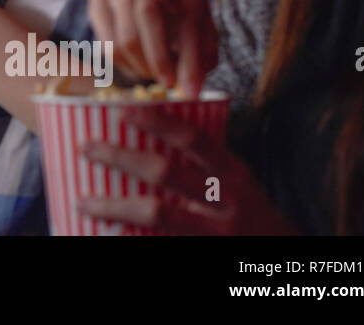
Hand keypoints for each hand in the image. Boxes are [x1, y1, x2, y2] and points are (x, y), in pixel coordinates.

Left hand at [78, 107, 295, 233]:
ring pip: (156, 214)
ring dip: (114, 206)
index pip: (194, 138)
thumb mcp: (235, 181)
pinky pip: (160, 241)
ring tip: (82, 202)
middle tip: (85, 146)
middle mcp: (224, 199)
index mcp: (232, 172)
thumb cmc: (248, 211)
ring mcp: (213, 231)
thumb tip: (146, 130)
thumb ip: (202, 161)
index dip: (158, 121)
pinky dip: (130, 237)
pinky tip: (106, 233)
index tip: (122, 109)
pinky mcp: (201, 249)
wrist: (281, 255)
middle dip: (121, 157)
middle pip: (166, 173)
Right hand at [86, 0, 216, 97]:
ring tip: (152, 76)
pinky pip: (105, 40)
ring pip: (125, 32)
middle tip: (167, 84)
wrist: (160, 9)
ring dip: (140, 64)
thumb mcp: (203, 38)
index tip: (190, 88)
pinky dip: (121, 63)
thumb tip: (189, 88)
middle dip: (159, 57)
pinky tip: (135, 67)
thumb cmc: (184, 25)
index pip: (187, 12)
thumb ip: (200, 59)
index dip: (190, 55)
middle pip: (147, 12)